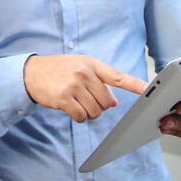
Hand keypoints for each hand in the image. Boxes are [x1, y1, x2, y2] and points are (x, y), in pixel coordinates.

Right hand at [23, 54, 146, 122]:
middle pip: (107, 102)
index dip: (135, 84)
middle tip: (86, 99)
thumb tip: (113, 101)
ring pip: (95, 111)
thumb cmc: (58, 69)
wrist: (31, 72)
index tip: (148, 89)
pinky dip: (78, 117)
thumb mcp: (80, 66)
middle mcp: (84, 73)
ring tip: (76, 101)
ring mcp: (74, 85)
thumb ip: (99, 80)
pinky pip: (81, 117)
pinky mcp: (64, 98)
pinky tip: (69, 107)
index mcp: (92, 64)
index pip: (118, 76)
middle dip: (100, 105)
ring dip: (88, 112)